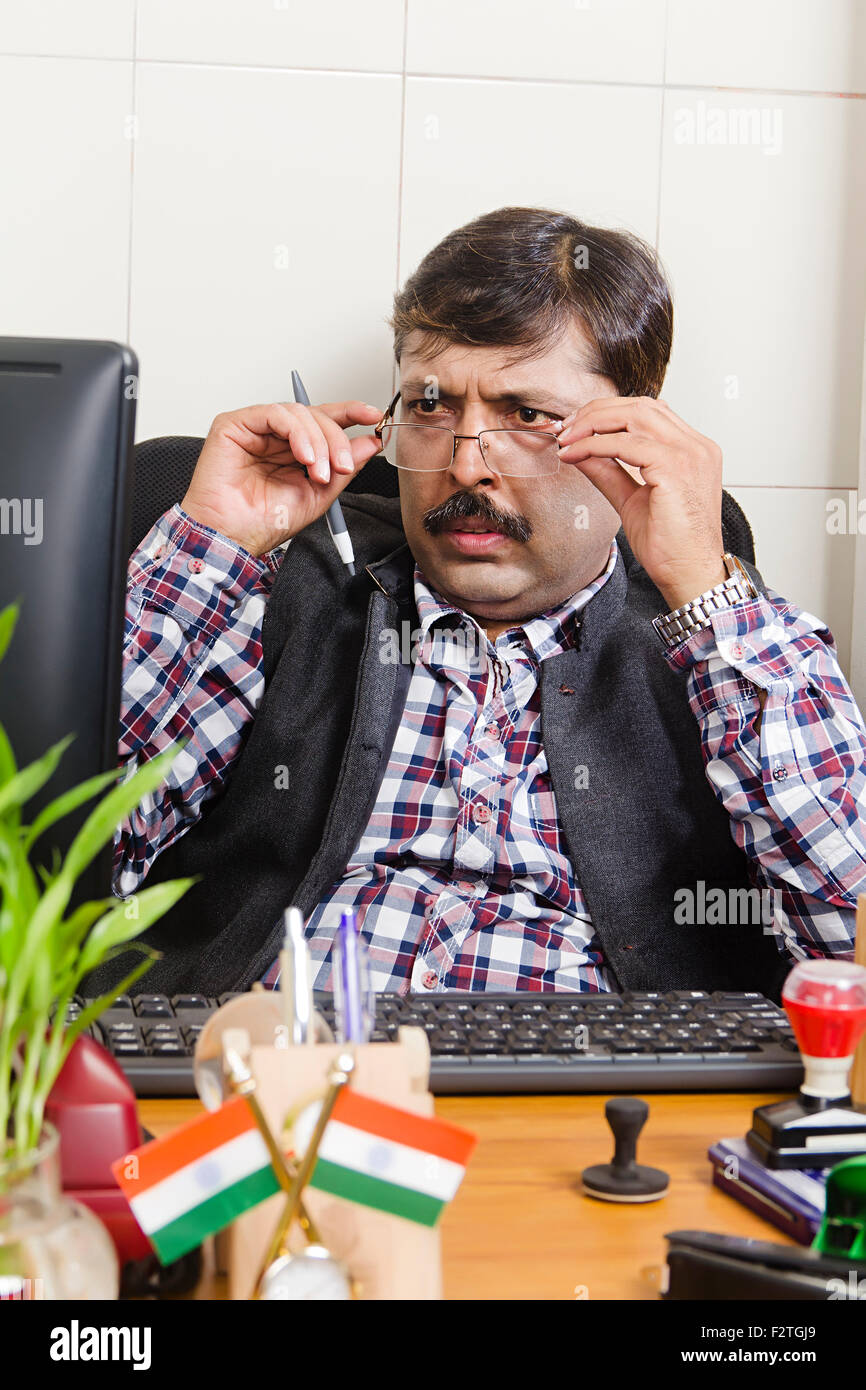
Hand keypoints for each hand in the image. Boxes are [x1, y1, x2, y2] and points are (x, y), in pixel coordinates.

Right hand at [181, 399, 385, 555]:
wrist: (232, 538)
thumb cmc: (264, 522)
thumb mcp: (319, 495)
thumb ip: (344, 468)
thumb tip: (369, 443)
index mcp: (292, 450)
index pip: (324, 422)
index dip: (349, 414)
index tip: (372, 417)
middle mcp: (274, 437)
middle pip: (315, 416)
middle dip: (336, 439)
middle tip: (344, 465)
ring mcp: (254, 429)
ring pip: (298, 413)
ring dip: (317, 441)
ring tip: (318, 472)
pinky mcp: (234, 425)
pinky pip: (275, 413)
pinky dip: (296, 432)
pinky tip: (303, 456)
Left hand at [556, 396, 726, 609]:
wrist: (689, 575)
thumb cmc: (671, 546)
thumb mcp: (631, 499)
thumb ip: (609, 471)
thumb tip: (580, 450)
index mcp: (693, 450)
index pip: (648, 412)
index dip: (608, 413)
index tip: (576, 427)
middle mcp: (696, 446)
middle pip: (641, 405)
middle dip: (597, 412)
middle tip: (566, 429)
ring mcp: (690, 454)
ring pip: (634, 416)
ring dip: (593, 424)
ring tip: (567, 439)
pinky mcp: (675, 468)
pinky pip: (626, 443)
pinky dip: (595, 445)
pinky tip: (576, 454)